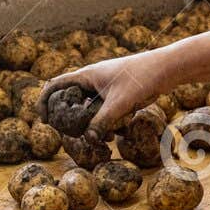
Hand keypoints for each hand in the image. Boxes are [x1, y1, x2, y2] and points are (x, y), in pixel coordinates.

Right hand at [38, 50, 172, 133]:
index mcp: (86, 75)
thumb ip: (103, 121)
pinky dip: (103, 122)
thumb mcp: (120, 103)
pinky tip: (114, 133)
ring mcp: (103, 88)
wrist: (166, 69)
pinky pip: (101, 110)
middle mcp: (92, 80)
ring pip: (87, 108)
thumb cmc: (141, 78)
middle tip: (71, 135)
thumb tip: (89, 140)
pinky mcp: (115, 95)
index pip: (55, 85)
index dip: (44, 101)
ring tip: (98, 137)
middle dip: (68, 119)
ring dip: (88, 123)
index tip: (44, 120)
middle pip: (69, 100)